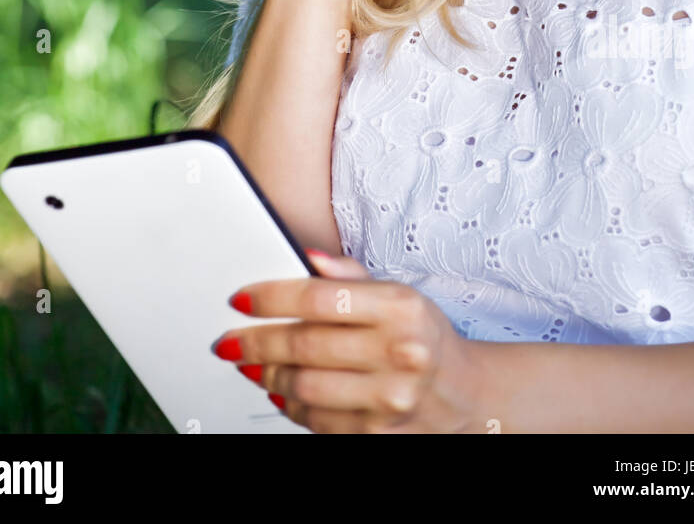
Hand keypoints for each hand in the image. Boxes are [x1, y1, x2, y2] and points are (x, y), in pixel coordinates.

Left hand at [211, 248, 486, 433]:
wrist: (464, 395)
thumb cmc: (423, 336)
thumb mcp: (399, 293)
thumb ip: (350, 275)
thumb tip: (305, 257)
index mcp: (400, 308)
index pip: (319, 298)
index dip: (271, 298)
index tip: (241, 299)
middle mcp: (398, 353)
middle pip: (305, 346)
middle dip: (256, 342)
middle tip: (229, 339)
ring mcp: (388, 399)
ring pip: (304, 387)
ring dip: (266, 376)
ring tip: (250, 364)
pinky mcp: (377, 434)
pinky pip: (316, 421)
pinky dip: (289, 406)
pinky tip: (278, 391)